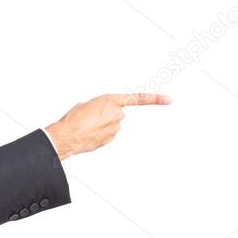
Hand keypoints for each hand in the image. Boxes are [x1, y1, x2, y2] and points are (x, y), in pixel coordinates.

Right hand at [45, 93, 171, 159]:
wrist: (68, 135)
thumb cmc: (74, 118)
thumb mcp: (86, 104)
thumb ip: (99, 106)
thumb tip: (99, 113)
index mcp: (111, 100)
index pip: (138, 99)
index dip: (156, 99)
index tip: (169, 100)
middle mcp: (117, 114)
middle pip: (117, 114)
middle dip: (106, 116)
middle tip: (91, 117)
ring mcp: (115, 128)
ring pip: (112, 126)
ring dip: (101, 126)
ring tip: (86, 126)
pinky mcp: (110, 139)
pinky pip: (107, 135)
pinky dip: (99, 134)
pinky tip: (88, 134)